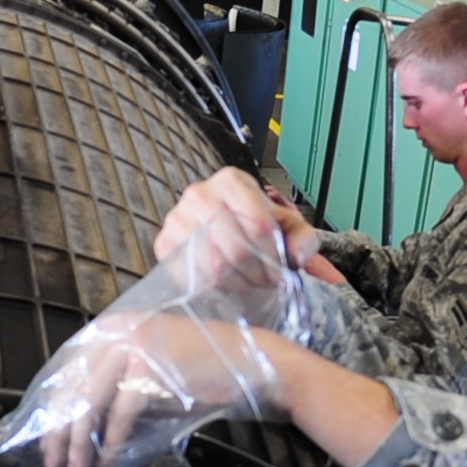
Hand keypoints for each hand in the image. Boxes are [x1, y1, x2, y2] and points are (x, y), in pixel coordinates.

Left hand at [35, 312, 294, 466]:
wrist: (249, 363)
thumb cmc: (200, 370)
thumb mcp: (148, 371)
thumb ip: (113, 386)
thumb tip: (78, 424)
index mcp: (112, 328)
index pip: (67, 369)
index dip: (52, 408)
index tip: (45, 437)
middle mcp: (117, 331)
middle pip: (72, 386)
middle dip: (59, 430)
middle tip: (52, 460)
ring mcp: (134, 346)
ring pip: (90, 400)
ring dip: (80, 441)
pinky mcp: (152, 366)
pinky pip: (121, 412)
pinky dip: (112, 441)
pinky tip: (108, 460)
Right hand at [156, 168, 345, 285]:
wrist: (224, 231)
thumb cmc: (254, 227)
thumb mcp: (287, 225)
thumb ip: (302, 238)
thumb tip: (294, 255)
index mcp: (232, 181)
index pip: (257, 225)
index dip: (273, 256)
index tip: (280, 272)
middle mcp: (200, 194)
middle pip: (235, 247)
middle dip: (256, 272)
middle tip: (265, 282)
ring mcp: (177, 218)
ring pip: (213, 265)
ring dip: (237, 282)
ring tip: (248, 283)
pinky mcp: (164, 243)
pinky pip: (192, 274)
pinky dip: (212, 286)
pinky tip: (225, 283)